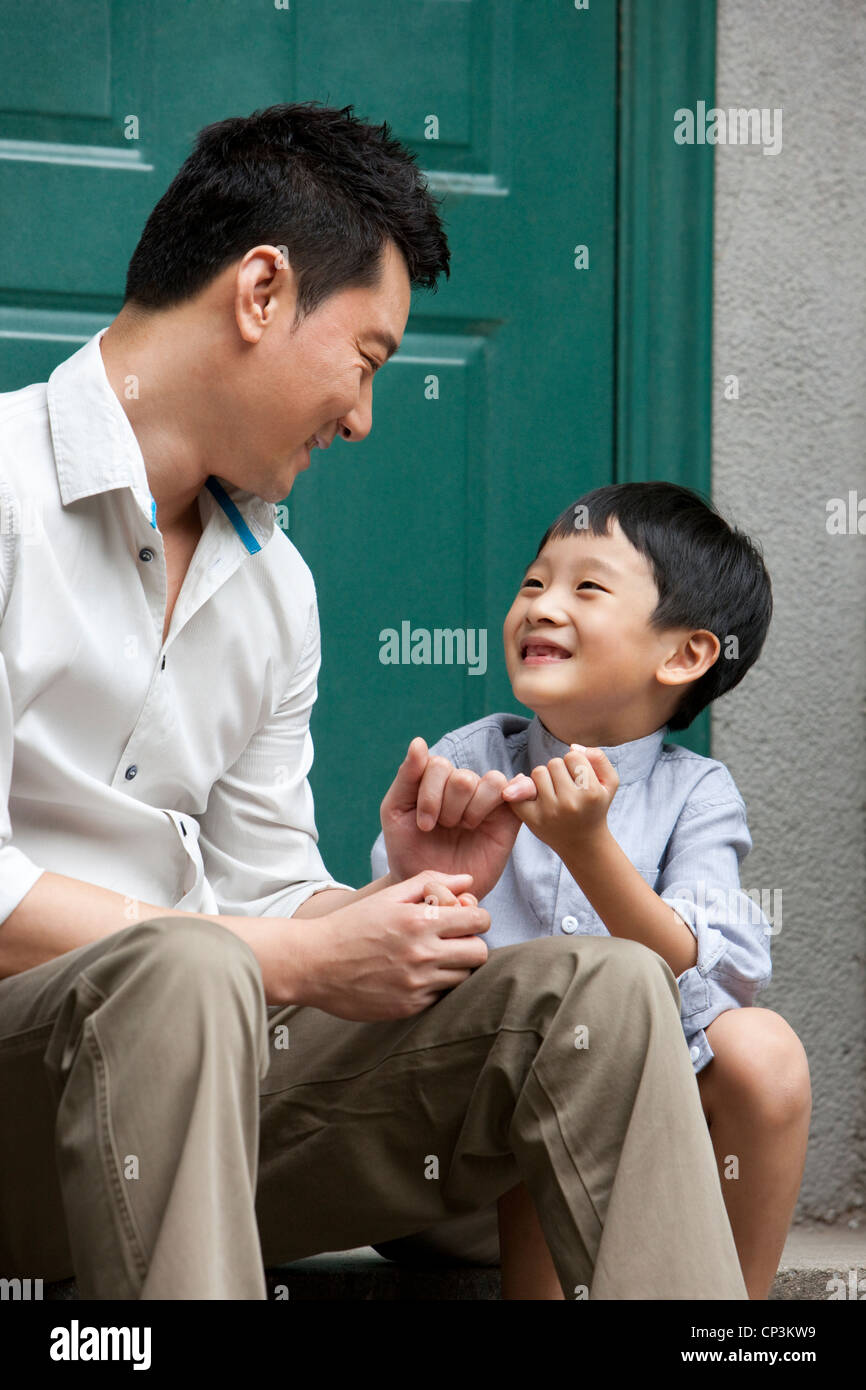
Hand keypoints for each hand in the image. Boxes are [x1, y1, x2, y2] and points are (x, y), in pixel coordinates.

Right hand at [297, 869, 489, 1020]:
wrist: (313, 964)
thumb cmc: (351, 925)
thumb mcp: (388, 896)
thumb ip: (431, 883)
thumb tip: (468, 881)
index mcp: (419, 921)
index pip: (478, 921)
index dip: (477, 918)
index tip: (464, 919)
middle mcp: (422, 954)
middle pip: (479, 953)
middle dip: (472, 944)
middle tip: (453, 941)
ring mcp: (416, 984)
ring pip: (464, 977)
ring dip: (455, 966)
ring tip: (432, 958)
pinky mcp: (408, 1007)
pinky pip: (441, 997)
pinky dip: (435, 986)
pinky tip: (414, 975)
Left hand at [379, 737, 521, 901]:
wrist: (430, 889)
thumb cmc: (410, 850)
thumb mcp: (396, 812)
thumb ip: (407, 776)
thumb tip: (418, 742)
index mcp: (436, 780)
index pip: (438, 765)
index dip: (430, 795)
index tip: (422, 826)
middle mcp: (463, 786)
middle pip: (464, 778)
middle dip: (449, 809)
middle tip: (444, 830)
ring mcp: (487, 801)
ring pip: (492, 782)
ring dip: (473, 810)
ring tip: (465, 829)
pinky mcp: (509, 818)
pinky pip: (522, 789)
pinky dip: (520, 788)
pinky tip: (508, 800)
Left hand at [499, 744, 618, 856]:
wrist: (583, 843)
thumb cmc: (595, 806)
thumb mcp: (609, 783)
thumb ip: (599, 758)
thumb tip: (573, 747)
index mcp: (590, 793)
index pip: (573, 756)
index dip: (575, 763)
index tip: (579, 777)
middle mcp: (570, 803)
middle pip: (553, 763)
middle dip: (559, 771)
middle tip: (566, 786)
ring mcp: (549, 812)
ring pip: (537, 773)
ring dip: (544, 778)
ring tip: (554, 791)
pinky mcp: (532, 819)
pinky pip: (518, 790)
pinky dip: (522, 788)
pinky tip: (534, 795)